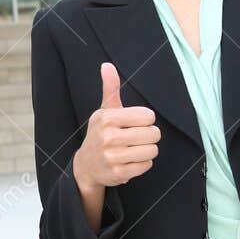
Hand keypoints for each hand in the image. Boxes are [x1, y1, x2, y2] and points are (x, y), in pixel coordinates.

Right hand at [72, 62, 160, 189]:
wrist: (86, 165)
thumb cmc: (101, 133)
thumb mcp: (104, 111)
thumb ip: (110, 88)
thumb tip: (107, 65)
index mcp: (108, 118)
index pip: (148, 116)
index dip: (145, 120)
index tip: (133, 123)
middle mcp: (109, 137)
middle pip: (153, 133)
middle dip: (149, 136)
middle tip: (136, 138)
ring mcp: (113, 157)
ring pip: (152, 150)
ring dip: (147, 150)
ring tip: (134, 149)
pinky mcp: (118, 173)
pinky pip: (147, 165)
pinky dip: (142, 163)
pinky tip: (130, 161)